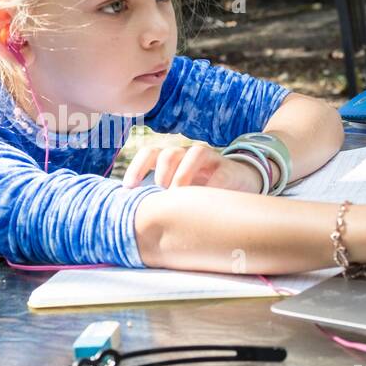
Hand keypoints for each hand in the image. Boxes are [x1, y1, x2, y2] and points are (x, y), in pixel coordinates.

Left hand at [122, 142, 266, 193]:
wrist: (236, 183)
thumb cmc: (197, 191)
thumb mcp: (175, 192)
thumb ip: (157, 196)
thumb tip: (130, 212)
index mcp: (169, 159)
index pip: (149, 153)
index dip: (136, 167)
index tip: (128, 187)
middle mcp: (186, 153)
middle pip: (168, 153)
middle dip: (161, 174)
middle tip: (160, 194)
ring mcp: (208, 157)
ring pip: (193, 154)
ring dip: (183, 175)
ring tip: (179, 195)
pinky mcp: (227, 167)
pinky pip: (218, 173)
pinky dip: (211, 186)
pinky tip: (206, 201)